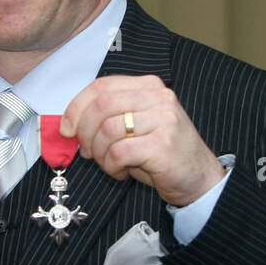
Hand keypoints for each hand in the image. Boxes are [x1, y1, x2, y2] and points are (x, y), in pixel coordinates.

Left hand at [61, 75, 224, 206]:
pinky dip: (111, 166)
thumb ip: (107, 116)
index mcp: (148, 86)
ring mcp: (164, 119)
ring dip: (100, 152)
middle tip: (88, 151)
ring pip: (108, 129)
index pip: (101, 86)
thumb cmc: (160, 153)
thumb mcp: (133, 125)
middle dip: (85, 132)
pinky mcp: (163, 144)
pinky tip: (121, 171)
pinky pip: (119, 152)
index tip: (67, 128)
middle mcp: (158, 97)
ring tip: (110, 163)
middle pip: (101, 105)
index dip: (76, 107)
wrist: (198, 178)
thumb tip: (70, 123)